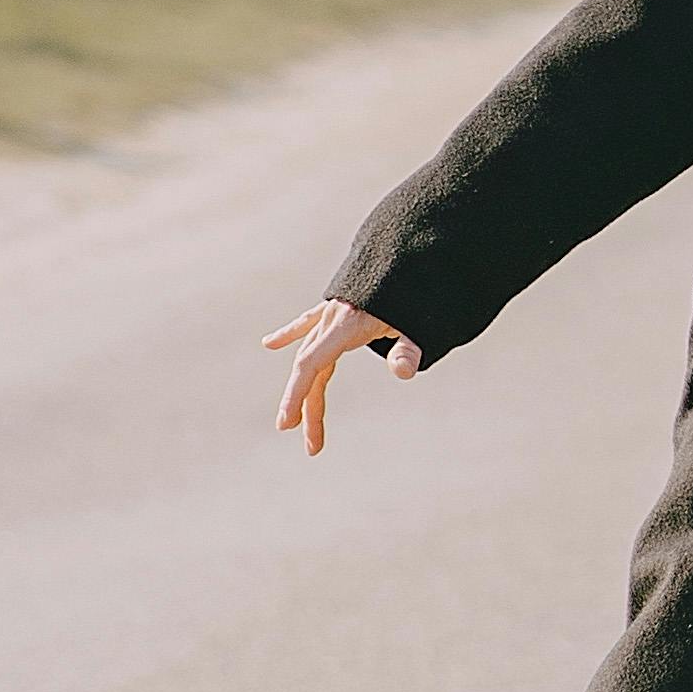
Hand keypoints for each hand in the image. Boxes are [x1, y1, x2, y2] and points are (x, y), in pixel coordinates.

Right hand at [263, 298, 421, 452]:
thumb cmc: (422, 289)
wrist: (416, 246)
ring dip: (306, 388)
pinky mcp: (338, 306)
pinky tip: (270, 343)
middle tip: (312, 445)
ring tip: (295, 421)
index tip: (287, 424)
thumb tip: (404, 373)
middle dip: (307, 407)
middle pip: (311, 368)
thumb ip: (410, 347)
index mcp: (347, 324)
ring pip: (311, 354)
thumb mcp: (421, 320)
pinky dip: (291, 333)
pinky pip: (310, 323)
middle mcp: (334, 319)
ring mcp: (333, 311)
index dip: (297, 395)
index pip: (312, 365)